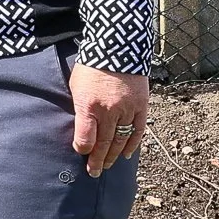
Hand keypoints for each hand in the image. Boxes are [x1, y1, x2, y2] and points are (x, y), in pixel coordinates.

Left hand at [70, 62, 148, 177]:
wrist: (116, 46)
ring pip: (121, 139)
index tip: (82, 156)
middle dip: (98, 160)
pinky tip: (126, 154)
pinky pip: (137, 130)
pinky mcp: (141, 105)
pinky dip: (132, 143)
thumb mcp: (76, 86)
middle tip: (94, 172)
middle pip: (104, 143)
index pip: (86, 137)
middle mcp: (109, 110)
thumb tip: (79, 130)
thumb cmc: (91, 66)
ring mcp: (127, 109)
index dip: (84, 150)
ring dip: (114, 155)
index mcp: (89, 105)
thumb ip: (79, 108)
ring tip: (108, 166)